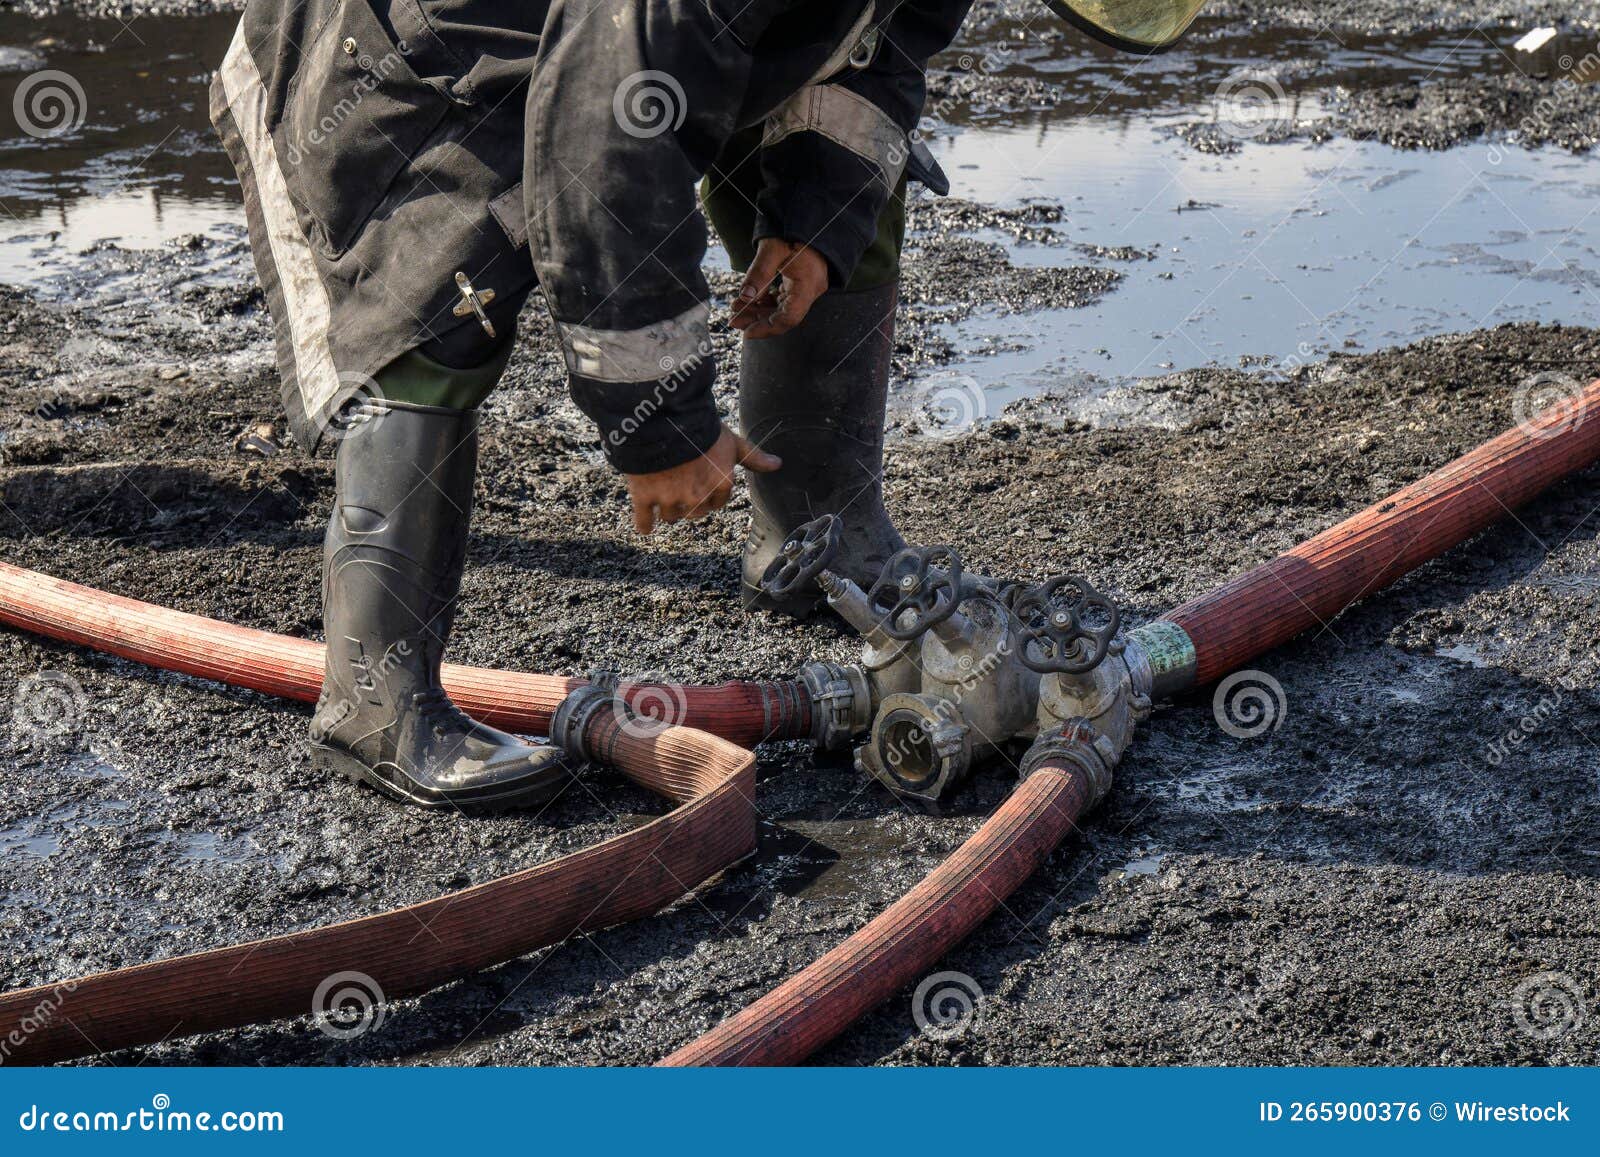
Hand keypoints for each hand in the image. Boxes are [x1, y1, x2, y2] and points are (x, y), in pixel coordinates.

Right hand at [624, 423, 781, 534]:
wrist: (664, 418)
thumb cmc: (702, 427)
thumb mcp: (732, 441)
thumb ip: (753, 457)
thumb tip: (777, 464)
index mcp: (720, 485)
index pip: (717, 503)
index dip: (709, 494)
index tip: (700, 485)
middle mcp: (697, 496)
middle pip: (694, 512)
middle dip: (689, 503)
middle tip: (681, 487)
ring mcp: (670, 498)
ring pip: (671, 516)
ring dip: (669, 510)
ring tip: (663, 495)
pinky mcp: (645, 496)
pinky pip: (644, 519)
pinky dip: (644, 524)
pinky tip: (645, 528)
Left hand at [730, 238, 828, 338]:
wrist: (810, 216)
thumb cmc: (794, 229)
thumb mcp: (772, 249)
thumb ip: (758, 274)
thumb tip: (744, 298)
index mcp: (808, 285)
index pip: (789, 318)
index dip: (767, 328)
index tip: (747, 332)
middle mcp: (811, 290)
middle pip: (783, 316)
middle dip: (757, 320)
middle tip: (734, 319)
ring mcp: (807, 287)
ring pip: (782, 308)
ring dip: (759, 311)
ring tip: (737, 308)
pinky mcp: (801, 282)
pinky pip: (784, 299)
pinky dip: (766, 301)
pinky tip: (750, 300)